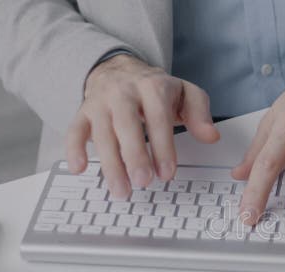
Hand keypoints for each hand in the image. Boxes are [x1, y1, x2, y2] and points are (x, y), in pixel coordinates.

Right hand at [66, 54, 219, 197]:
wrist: (119, 68)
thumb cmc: (155, 88)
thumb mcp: (185, 93)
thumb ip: (200, 113)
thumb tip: (211, 136)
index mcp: (153, 87)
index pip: (158, 118)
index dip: (163, 147)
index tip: (167, 173)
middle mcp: (123, 93)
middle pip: (126, 125)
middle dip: (135, 156)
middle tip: (143, 182)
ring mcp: (101, 102)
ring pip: (101, 133)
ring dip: (110, 163)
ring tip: (120, 189)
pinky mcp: (83, 111)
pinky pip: (74, 129)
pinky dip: (73, 149)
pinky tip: (79, 168)